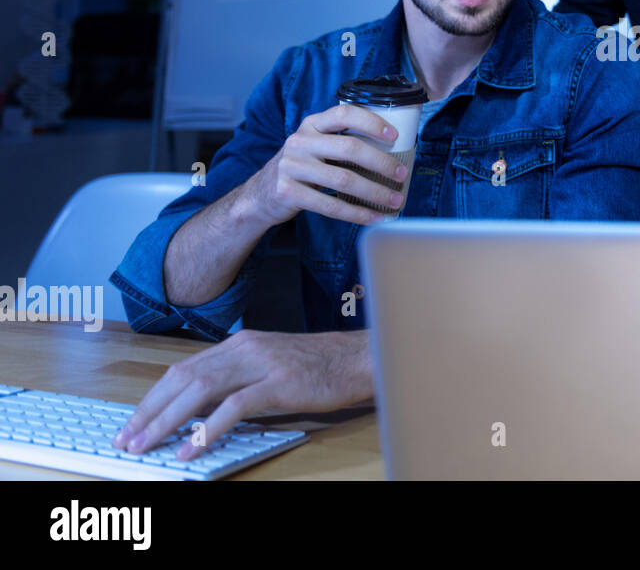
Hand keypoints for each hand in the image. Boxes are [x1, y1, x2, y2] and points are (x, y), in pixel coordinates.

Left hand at [112, 329, 372, 458]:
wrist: (360, 358)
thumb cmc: (320, 366)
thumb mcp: (270, 367)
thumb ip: (238, 381)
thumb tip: (201, 410)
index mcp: (240, 343)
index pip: (183, 369)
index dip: (153, 397)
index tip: (132, 422)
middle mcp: (244, 348)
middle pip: (182, 378)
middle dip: (149, 411)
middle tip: (126, 438)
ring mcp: (261, 364)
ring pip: (199, 391)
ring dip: (167, 421)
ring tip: (146, 445)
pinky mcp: (279, 383)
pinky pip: (233, 408)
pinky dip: (206, 430)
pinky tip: (190, 449)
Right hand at [247, 103, 408, 226]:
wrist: (260, 194)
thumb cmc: (301, 167)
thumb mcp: (315, 146)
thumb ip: (341, 142)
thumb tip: (392, 151)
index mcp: (312, 124)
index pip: (344, 113)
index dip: (372, 122)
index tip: (395, 136)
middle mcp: (300, 141)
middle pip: (349, 148)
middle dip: (381, 162)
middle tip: (402, 174)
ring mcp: (292, 166)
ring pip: (343, 180)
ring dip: (375, 192)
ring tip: (395, 200)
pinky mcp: (288, 191)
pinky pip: (330, 205)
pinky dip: (357, 213)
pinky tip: (374, 217)